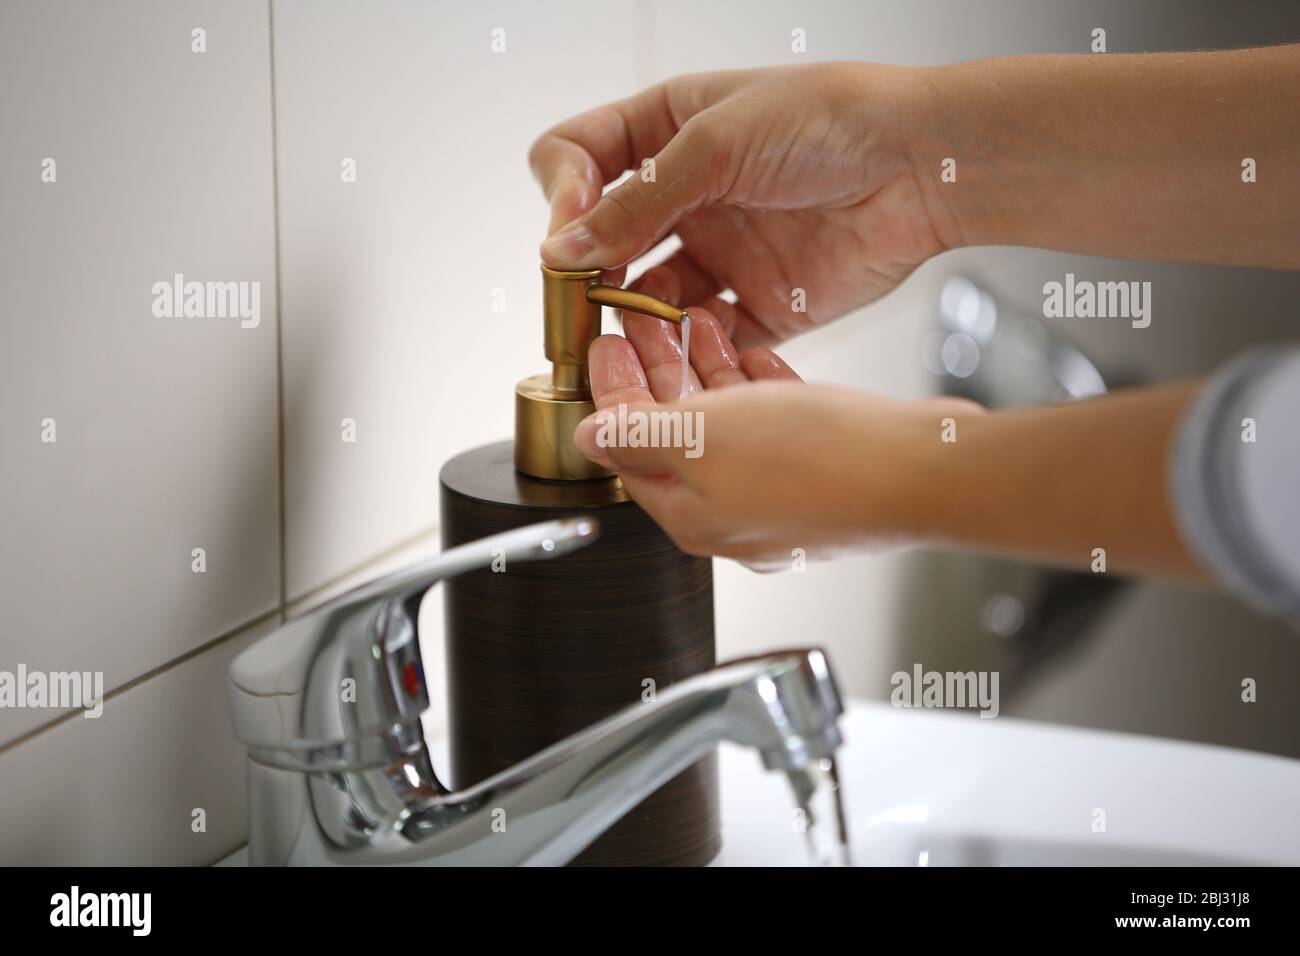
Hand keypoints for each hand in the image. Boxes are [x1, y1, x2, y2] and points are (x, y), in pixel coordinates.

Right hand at [530, 62, 943, 349]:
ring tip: (643, 320)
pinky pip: (705, 337)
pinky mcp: (757, 302)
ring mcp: (720, 250)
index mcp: (667, 131)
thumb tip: (562, 250)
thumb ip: (635, 202)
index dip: (560, 194)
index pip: (577, 158)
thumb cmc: (828, 122)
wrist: (921, 165)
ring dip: (634, 313)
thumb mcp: (715, 145)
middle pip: (604, 238)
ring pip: (647, 297)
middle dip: (588, 268)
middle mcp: (686, 194)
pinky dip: (691, 345)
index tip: (567, 232)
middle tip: (584, 295)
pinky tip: (696, 337)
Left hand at [571, 275, 981, 568]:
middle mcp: (733, 512)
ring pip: (725, 423)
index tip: (605, 342)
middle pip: (674, 432)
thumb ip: (639, 435)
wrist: (924, 473)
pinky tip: (750, 351)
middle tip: (642, 318)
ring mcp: (781, 495)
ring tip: (694, 318)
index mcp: (692, 514)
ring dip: (704, 368)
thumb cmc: (820, 463)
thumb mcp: (703, 436)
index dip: (612, 389)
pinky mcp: (823, 472)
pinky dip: (754, 385)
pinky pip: (773, 424)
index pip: (629, 447)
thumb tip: (590, 437)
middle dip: (656, 369)